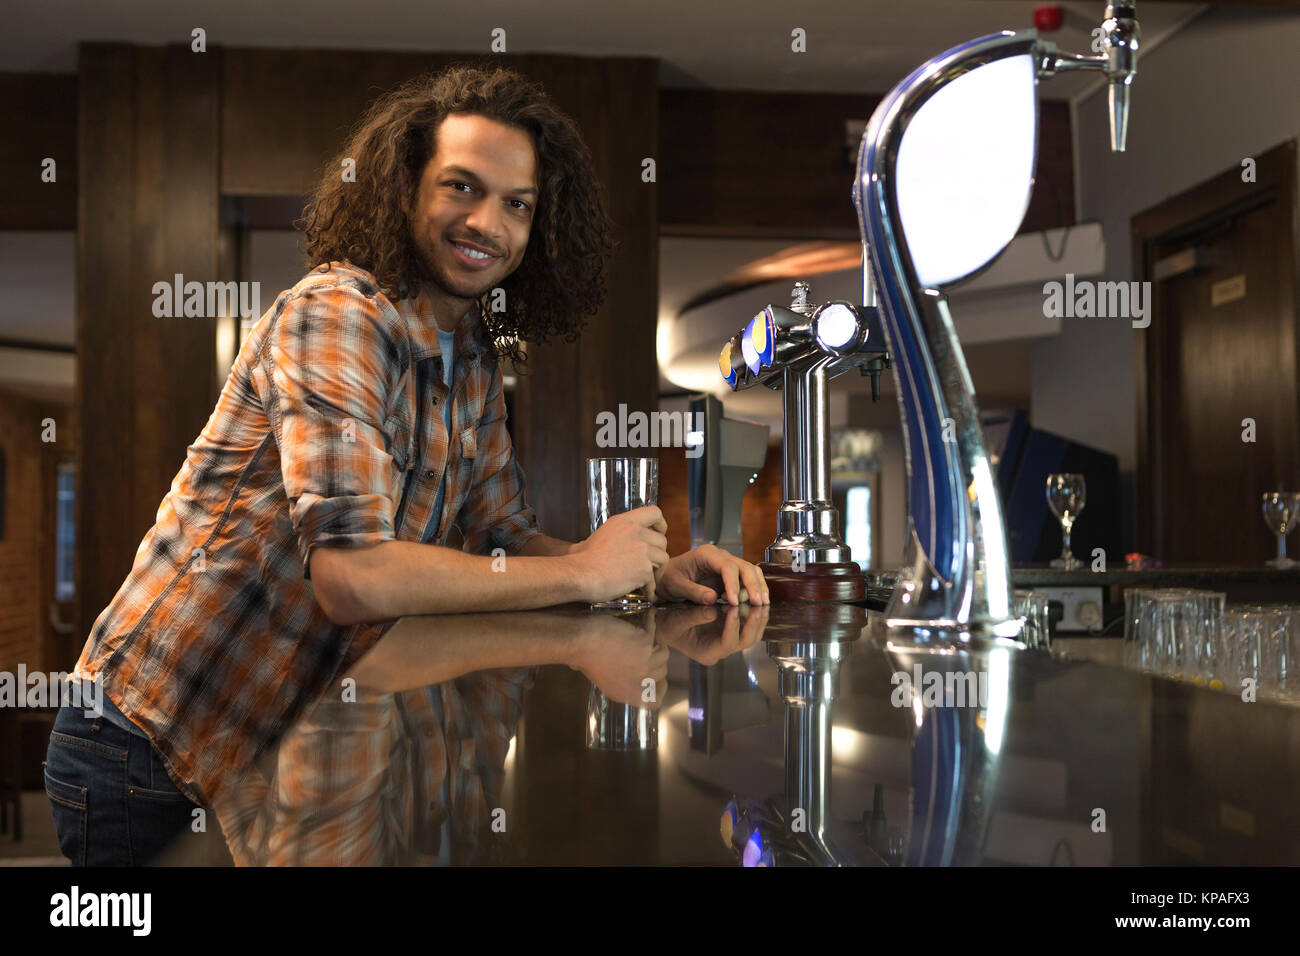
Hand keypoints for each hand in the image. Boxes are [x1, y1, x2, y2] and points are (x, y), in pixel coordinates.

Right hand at [568, 505, 668, 602]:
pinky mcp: (644, 569)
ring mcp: (642, 550)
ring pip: (663, 559)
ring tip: (648, 581)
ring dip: (657, 572)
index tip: (659, 534)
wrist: (580, 575)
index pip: (654, 512)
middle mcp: (635, 532)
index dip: (660, 525)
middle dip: (658, 554)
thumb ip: (600, 540)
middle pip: (662, 541)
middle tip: (651, 565)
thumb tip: (584, 546)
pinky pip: (654, 581)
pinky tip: (644, 593)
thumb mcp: (591, 539)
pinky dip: (650, 589)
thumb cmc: (581, 560)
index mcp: (624, 522)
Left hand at [568, 613, 667, 706]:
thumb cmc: (584, 658)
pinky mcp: (646, 643)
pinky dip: (651, 620)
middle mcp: (640, 682)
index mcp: (628, 694)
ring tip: (649, 632)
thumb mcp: (604, 679)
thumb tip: (631, 672)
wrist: (581, 642)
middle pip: (662, 671)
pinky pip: (654, 631)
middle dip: (657, 660)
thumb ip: (621, 680)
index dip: (659, 686)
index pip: (655, 700)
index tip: (657, 676)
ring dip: (658, 641)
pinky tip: (650, 615)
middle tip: (651, 647)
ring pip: (663, 653)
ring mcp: (645, 663)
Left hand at [655, 543, 769, 605]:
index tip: (734, 601)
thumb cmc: (668, 578)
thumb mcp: (675, 586)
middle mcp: (719, 556)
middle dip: (752, 585)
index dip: (733, 584)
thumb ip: (693, 592)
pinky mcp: (730, 575)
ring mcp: (726, 564)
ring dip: (758, 586)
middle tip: (757, 603)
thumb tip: (712, 598)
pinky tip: (756, 602)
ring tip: (762, 603)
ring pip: (750, 570)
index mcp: (705, 554)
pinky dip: (754, 589)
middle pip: (743, 566)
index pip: (727, 566)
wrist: (666, 576)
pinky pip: (747, 579)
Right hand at [656, 603, 768, 664]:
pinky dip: (753, 612)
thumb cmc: (667, 626)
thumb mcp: (676, 621)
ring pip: (752, 634)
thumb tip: (713, 607)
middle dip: (754, 622)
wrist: (666, 625)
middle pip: (746, 641)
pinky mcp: (731, 630)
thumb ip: (694, 615)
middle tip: (756, 603)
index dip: (733, 626)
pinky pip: (749, 624)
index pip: (727, 643)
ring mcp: (728, 641)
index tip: (733, 607)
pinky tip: (752, 596)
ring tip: (759, 598)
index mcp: (707, 653)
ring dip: (758, 617)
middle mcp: (720, 650)